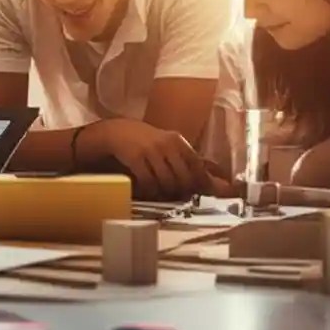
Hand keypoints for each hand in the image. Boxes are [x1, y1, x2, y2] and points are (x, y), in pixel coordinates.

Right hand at [92, 119, 209, 199]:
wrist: (119, 132)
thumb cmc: (147, 142)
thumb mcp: (168, 145)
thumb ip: (185, 160)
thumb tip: (211, 182)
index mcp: (178, 141)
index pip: (196, 165)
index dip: (200, 182)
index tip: (200, 193)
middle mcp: (166, 144)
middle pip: (183, 177)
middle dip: (183, 191)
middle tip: (180, 198)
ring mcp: (151, 151)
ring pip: (166, 181)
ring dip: (166, 193)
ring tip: (164, 196)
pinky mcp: (135, 158)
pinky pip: (148, 181)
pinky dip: (150, 190)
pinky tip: (149, 192)